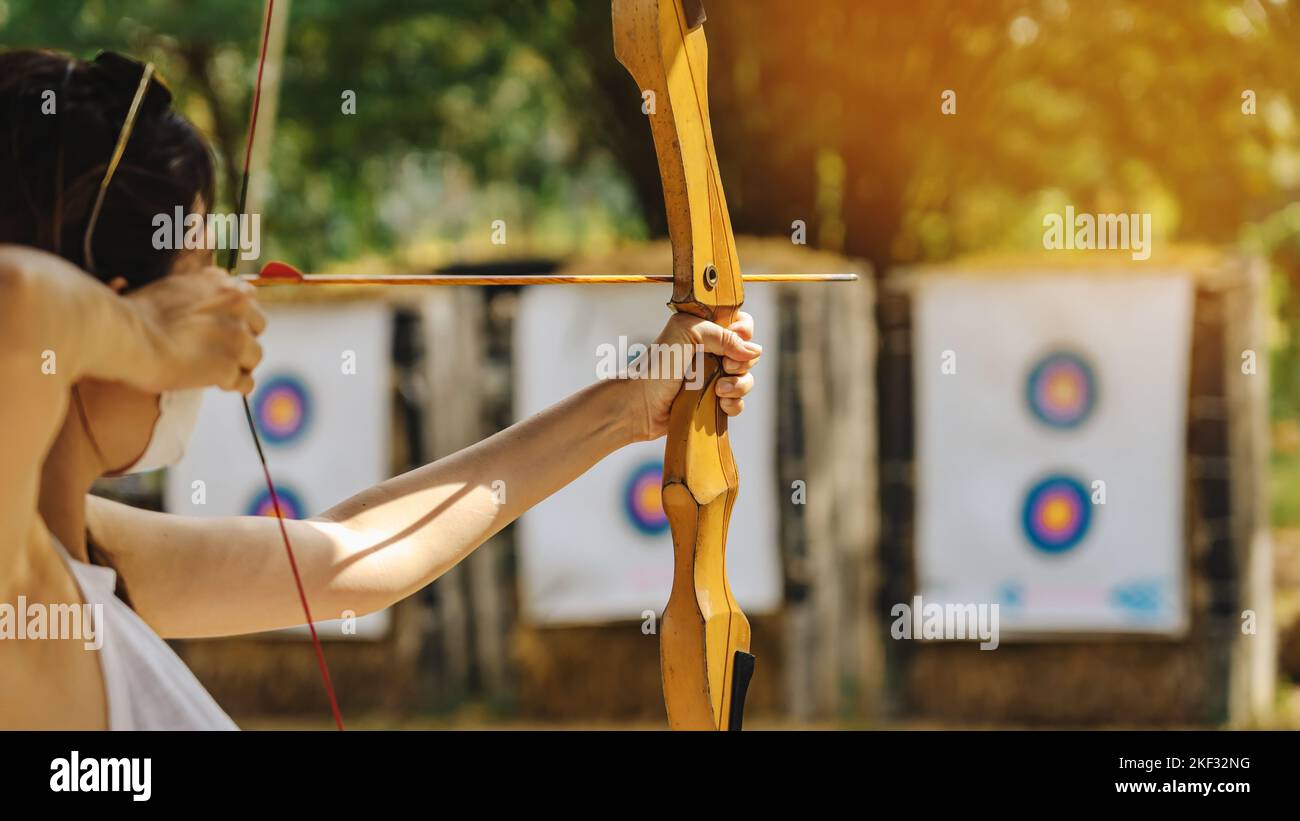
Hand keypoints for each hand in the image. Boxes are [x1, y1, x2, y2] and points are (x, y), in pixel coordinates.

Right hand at [126, 266, 265, 394]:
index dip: (237, 315)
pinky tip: (218, 384)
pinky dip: (233, 385)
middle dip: (243, 339)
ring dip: (239, 364)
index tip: (225, 326)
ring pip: (255, 356)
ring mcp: (235, 338)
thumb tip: (217, 284)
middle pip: (258, 326)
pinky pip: (245, 383)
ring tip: (218, 369)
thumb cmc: (138, 313)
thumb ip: (201, 288)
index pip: (248, 298)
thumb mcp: (174, 286)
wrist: (128, 336)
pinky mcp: (229, 366)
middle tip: (222, 349)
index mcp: (222, 285)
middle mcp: (236, 307)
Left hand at [630, 311, 760, 441]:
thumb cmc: (656, 367)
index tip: (736, 342)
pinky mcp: (711, 401)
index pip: (740, 324)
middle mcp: (710, 352)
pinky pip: (737, 401)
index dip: (744, 333)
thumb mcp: (686, 335)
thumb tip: (753, 351)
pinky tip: (721, 404)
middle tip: (725, 367)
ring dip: (739, 385)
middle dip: (742, 362)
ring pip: (745, 379)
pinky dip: (734, 404)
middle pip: (748, 353)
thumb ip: (721, 334)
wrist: (638, 406)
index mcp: (704, 330)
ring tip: (719, 391)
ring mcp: (712, 377)